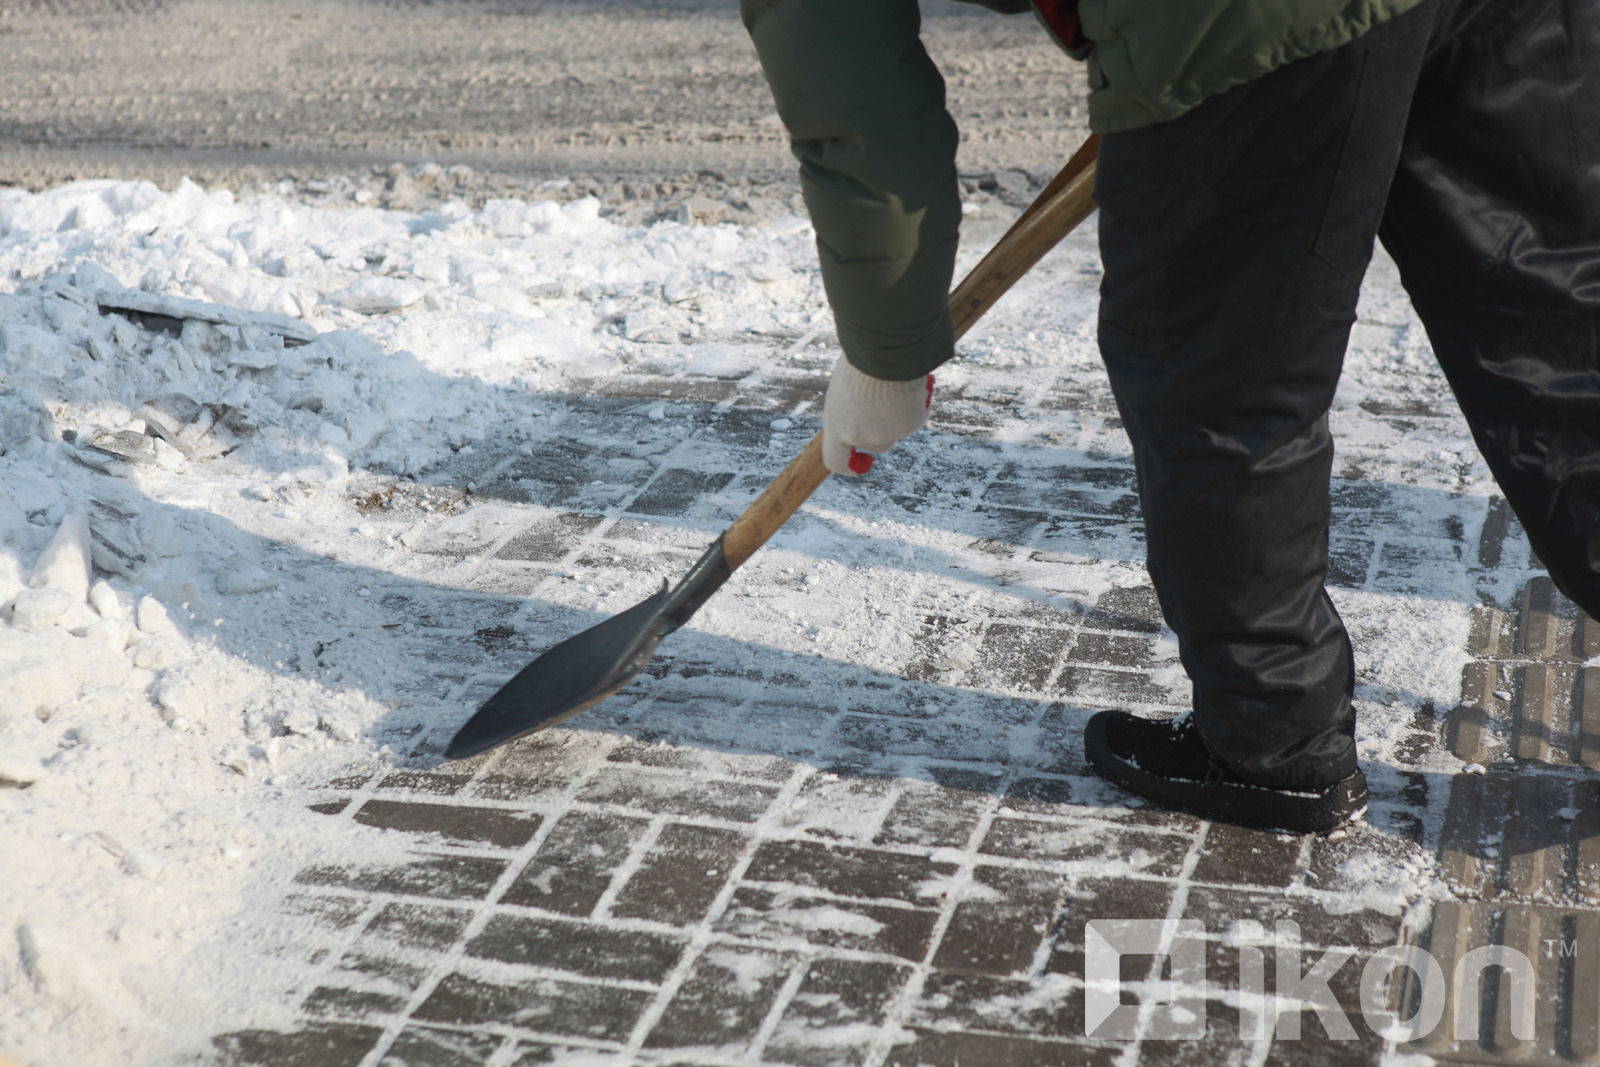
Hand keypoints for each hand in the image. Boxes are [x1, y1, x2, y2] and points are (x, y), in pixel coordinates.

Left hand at [821, 355, 933, 475]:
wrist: (882, 350)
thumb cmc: (859, 360)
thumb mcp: (846, 385)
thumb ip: (852, 405)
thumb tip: (864, 406)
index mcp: (836, 426)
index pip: (836, 460)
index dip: (849, 465)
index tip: (863, 461)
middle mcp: (860, 436)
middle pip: (877, 445)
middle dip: (885, 429)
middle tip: (889, 405)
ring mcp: (887, 432)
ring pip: (898, 430)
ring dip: (900, 413)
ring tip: (896, 383)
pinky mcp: (911, 424)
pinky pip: (917, 415)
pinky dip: (917, 402)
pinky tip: (912, 382)